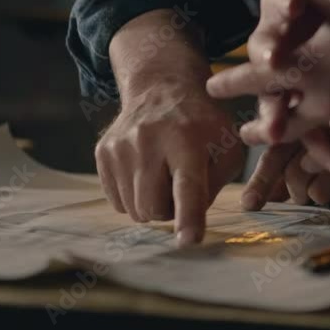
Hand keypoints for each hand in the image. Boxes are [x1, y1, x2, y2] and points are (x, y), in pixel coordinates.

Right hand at [95, 11, 243, 246]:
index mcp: (187, 139)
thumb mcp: (227, 147)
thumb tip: (190, 218)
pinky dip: (135, 196)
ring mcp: (120, 146)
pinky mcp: (103, 152)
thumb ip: (214, 185)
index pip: (187, 186)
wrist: (162, 88)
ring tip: (164, 173)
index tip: (189, 241)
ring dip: (153, 203)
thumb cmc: (203, 125)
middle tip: (181, 185)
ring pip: (135, 210)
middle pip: (154, 208)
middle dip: (171, 210)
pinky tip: (146, 170)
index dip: (188, 216)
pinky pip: (118, 201)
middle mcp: (148, 140)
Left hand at [227, 0, 329, 174]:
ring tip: (294, 153)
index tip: (211, 86)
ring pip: (317, 142)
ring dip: (301, 148)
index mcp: (308, 64)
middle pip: (280, 123)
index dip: (232, 81)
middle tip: (246, 131)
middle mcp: (325, 97)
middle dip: (260, 127)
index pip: (258, 77)